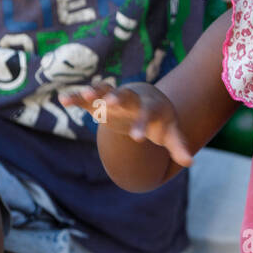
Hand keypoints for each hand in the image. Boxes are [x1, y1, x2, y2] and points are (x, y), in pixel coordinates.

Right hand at [58, 82, 193, 167]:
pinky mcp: (100, 101)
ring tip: (83, 95)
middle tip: (110, 102)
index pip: (148, 114)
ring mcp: (115, 97)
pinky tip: (63, 99)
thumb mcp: (169, 132)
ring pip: (104, 90)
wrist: (147, 99)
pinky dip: (76, 97)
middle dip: (118, 98)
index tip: (138, 139)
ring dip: (94, 91)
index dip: (143, 125)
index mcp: (150, 107)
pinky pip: (87, 97)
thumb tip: (190, 162)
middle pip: (125, 95)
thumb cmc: (159, 120)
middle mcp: (132, 99)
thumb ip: (178, 146)